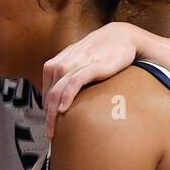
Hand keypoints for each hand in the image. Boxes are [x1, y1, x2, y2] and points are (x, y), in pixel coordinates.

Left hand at [43, 22, 139, 137]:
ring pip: (58, 91)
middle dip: (47, 116)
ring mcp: (78, 64)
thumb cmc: (103, 50)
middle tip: (50, 133)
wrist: (123, 35)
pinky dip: (66, 96)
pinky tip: (63, 109)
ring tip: (53, 129)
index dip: (46, 108)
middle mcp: (64, 62)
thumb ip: (71, 74)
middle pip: (50, 93)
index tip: (50, 123)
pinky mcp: (92, 66)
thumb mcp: (81, 61)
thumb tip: (67, 96)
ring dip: (53, 113)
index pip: (47, 89)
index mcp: (59, 61)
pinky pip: (74, 83)